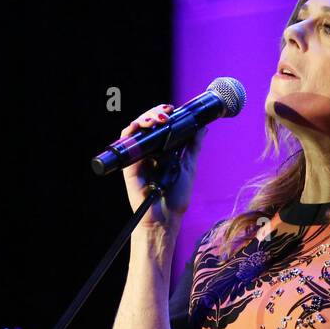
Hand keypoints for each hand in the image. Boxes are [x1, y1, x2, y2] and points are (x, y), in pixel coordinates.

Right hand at [121, 104, 205, 232]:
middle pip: (148, 125)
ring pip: (136, 130)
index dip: (164, 115)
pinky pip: (126, 143)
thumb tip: (203, 127)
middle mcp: (149, 153)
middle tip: (166, 112)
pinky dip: (131, 131)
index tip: (173, 110)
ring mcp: (138, 158)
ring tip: (157, 118)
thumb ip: (193, 146)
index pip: (160, 127)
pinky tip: (141, 125)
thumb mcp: (189, 166)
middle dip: (155, 113)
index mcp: (162, 152)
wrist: (165, 218)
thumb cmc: (176, 198)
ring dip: (145, 118)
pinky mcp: (129, 165)